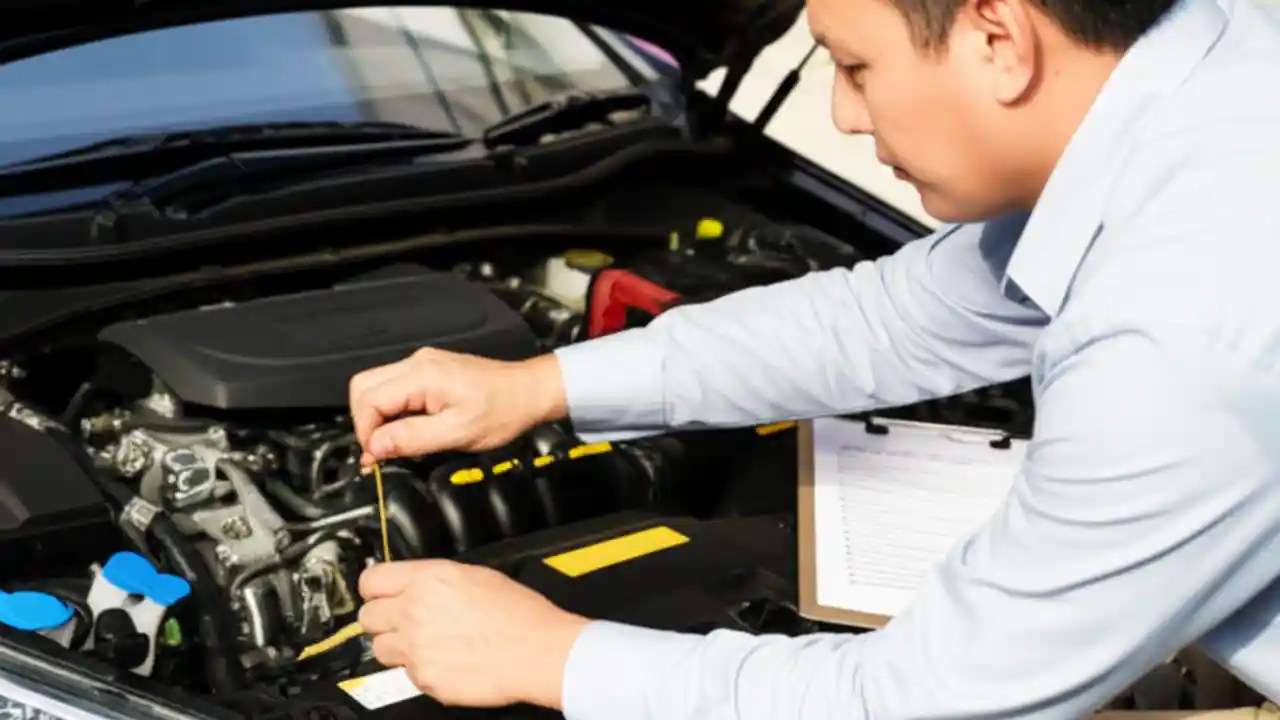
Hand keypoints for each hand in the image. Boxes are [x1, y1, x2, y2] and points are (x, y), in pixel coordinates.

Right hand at [348, 348, 566, 466]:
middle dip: (364, 422)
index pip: (368, 399)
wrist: (529, 392)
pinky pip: (395, 388)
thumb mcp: (457, 433)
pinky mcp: (429, 371)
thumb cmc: (504, 410)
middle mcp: (417, 363)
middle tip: (380, 450)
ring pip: (375, 386)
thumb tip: (375, 447)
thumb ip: (411, 439)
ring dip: (378, 417)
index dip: (366, 431)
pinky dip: (392, 410)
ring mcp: (422, 364)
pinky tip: (407, 428)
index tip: (376, 456)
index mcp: (422, 375)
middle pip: (363, 387)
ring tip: (396, 441)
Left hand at [357, 559, 590, 708]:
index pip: (371, 580)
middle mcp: (415, 612)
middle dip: (381, 618)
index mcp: (428, 580)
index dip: (374, 588)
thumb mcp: (477, 575)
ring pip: (379, 648)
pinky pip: (405, 674)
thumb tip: (418, 584)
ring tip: (423, 643)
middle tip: (401, 620)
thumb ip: (436, 579)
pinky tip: (444, 659)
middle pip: (367, 616)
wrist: (538, 651)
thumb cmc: (519, 614)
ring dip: (395, 645)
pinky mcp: (424, 679)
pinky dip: (419, 668)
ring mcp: (416, 649)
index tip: (378, 593)